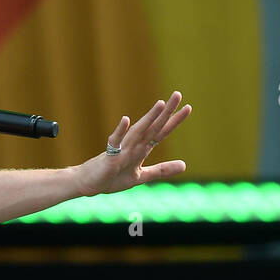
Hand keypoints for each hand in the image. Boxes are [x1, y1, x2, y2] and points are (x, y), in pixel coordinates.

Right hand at [73, 93, 189, 195]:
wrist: (90, 184)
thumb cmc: (113, 177)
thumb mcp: (142, 176)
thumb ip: (162, 170)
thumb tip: (184, 165)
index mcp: (142, 149)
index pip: (161, 132)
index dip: (175, 121)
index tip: (188, 108)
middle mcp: (134, 145)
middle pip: (153, 127)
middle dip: (166, 112)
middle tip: (178, 94)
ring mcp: (122, 149)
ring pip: (138, 131)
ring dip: (149, 118)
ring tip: (160, 104)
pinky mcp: (110, 156)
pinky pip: (115, 142)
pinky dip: (120, 132)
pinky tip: (125, 120)